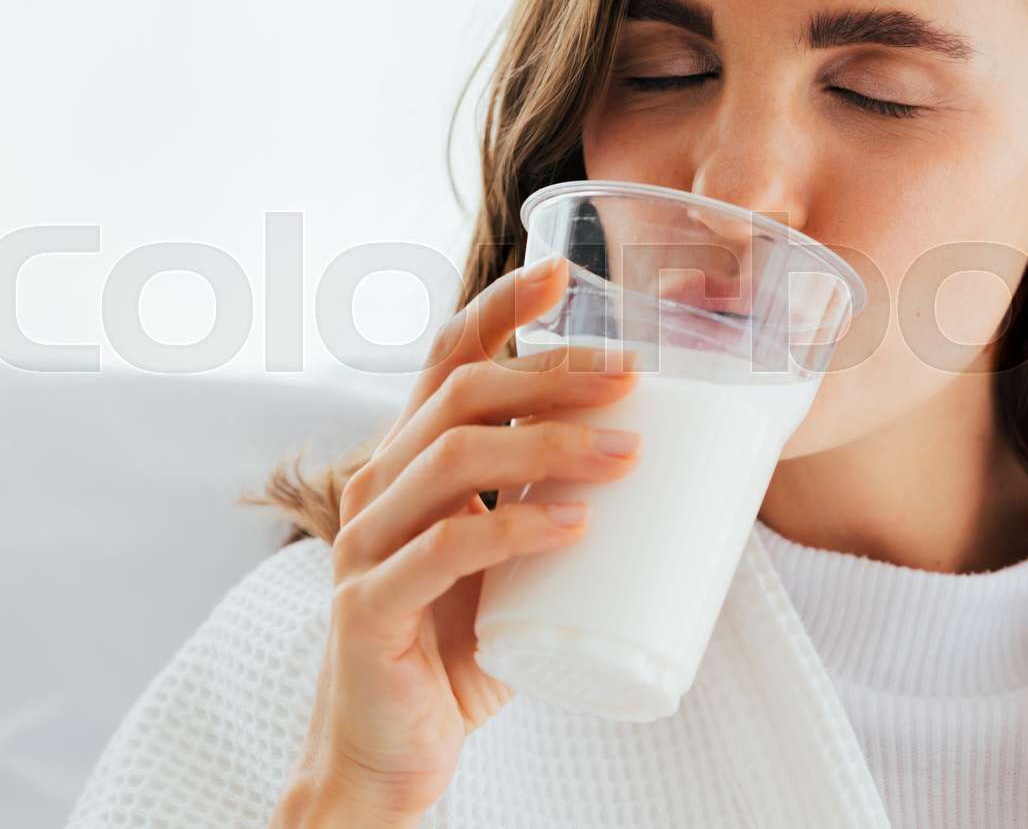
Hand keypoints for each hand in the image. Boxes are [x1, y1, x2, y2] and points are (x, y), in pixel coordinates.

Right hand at [273, 256, 642, 824]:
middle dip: (551, 374)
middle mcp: (378, 486)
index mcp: (410, 463)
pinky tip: (575, 525)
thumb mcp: (509, 562)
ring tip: (629, 455)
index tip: (564, 274)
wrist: (390, 753)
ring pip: (455, 458)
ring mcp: (366, 543)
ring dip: (550, 446)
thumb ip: (552, 510)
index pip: (446, 360)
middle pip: (459, 396)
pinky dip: (516, 529)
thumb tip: (660, 471)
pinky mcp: (370, 605)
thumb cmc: (456, 649)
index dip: (499, 309)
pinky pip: (446, 548)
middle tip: (632, 377)